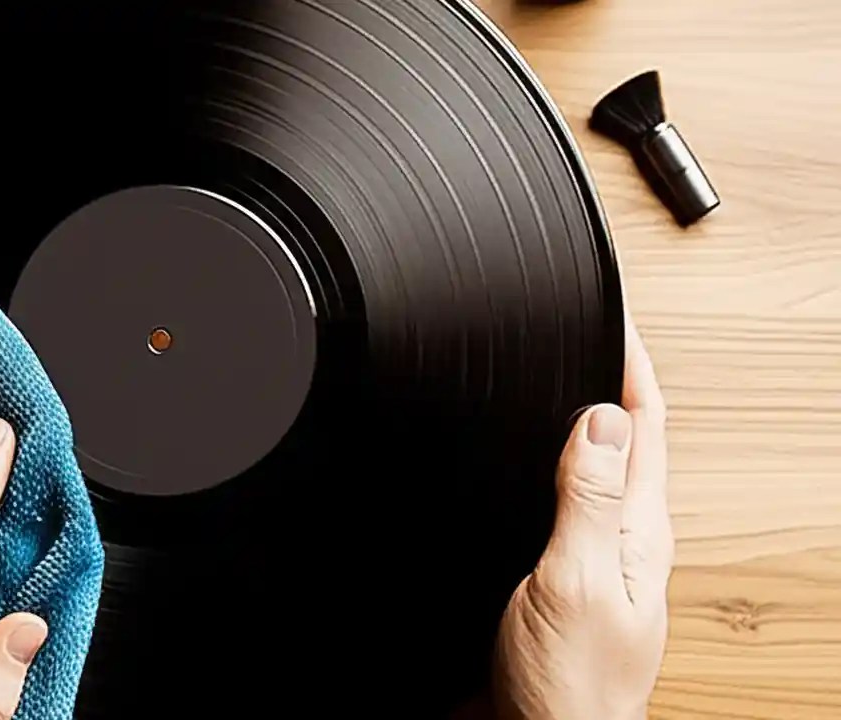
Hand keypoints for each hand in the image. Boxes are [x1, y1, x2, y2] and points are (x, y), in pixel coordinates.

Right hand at [492, 316, 673, 719]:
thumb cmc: (568, 687)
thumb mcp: (576, 580)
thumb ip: (590, 500)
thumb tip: (602, 417)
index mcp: (637, 532)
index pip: (644, 427)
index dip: (631, 365)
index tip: (614, 314)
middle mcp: (619, 540)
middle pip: (623, 440)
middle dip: (610, 379)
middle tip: (593, 329)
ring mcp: (586, 560)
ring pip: (589, 470)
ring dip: (580, 420)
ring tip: (566, 374)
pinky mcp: (550, 580)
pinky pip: (556, 505)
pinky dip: (546, 468)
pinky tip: (530, 463)